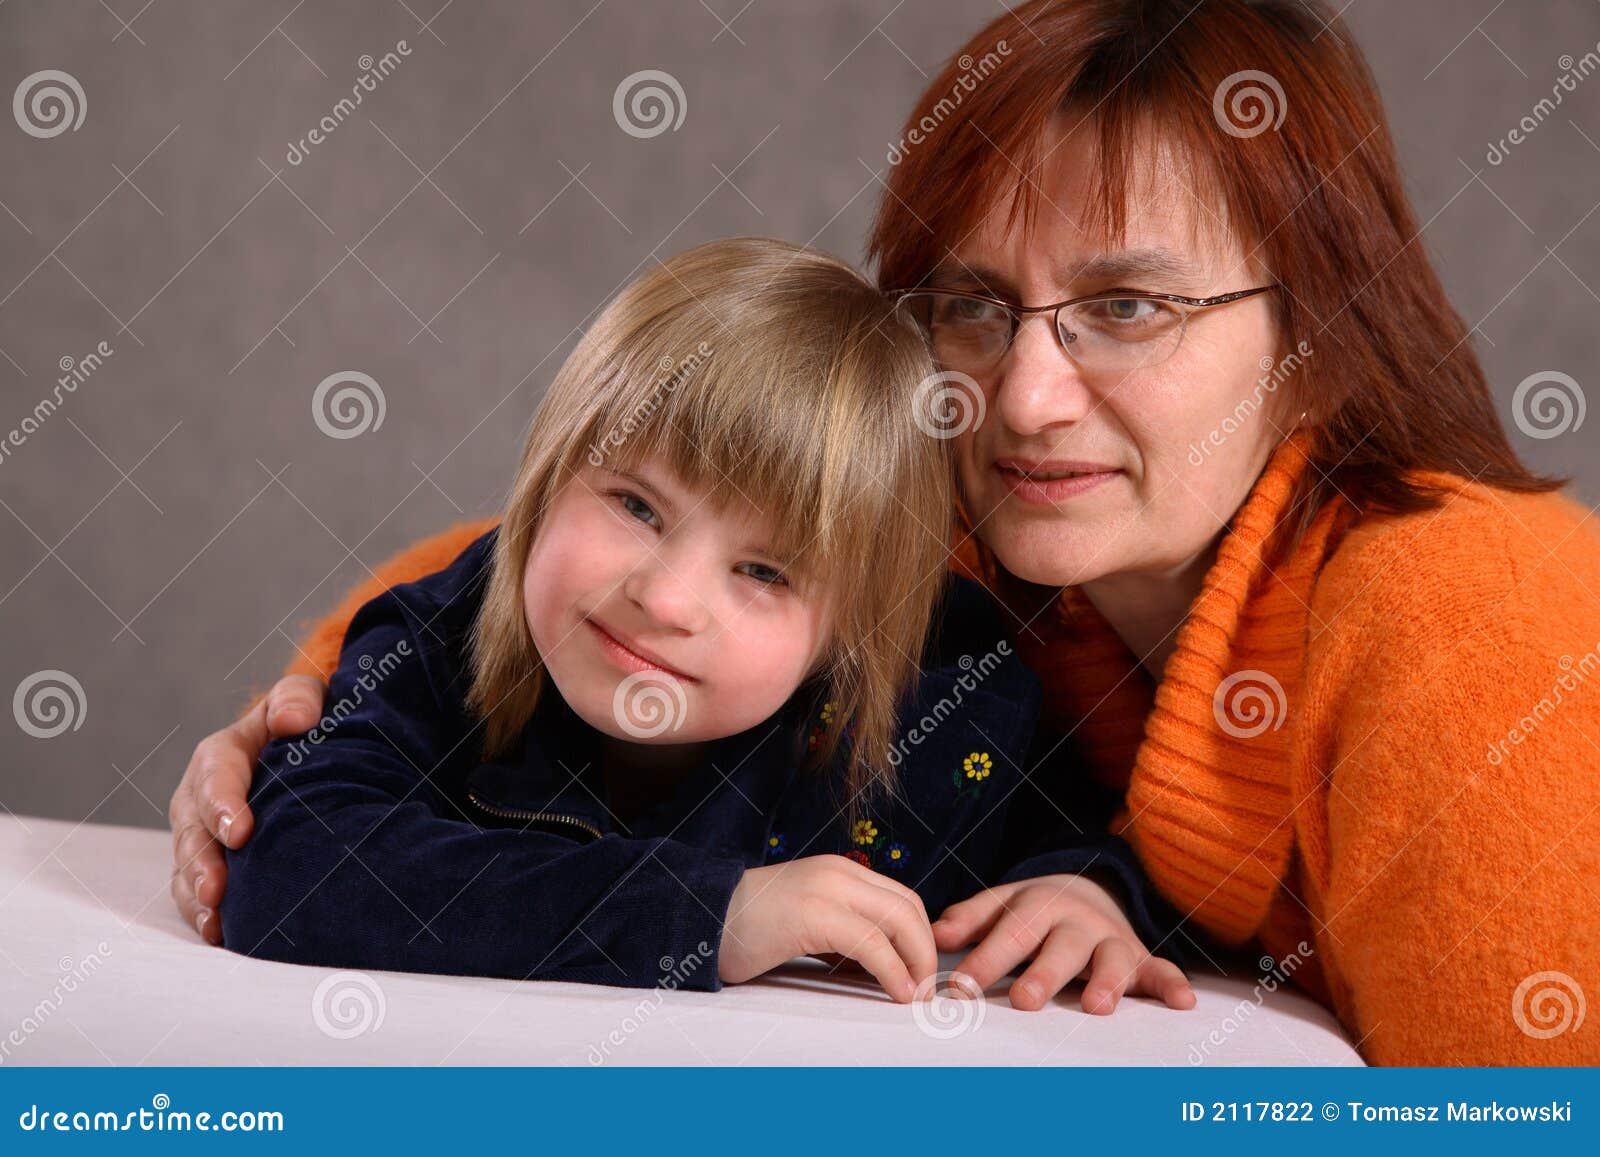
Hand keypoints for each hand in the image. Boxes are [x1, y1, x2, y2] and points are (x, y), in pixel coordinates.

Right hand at [169, 674, 325, 943]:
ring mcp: (204, 837)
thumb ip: (297, 700)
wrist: (305, 749)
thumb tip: (296, 720)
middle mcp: (202, 799)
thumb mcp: (301, 700)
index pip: (216, 776)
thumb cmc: (303, 722)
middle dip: (202, 863)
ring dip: (198, 897)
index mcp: (222, 756)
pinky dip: (205, 914)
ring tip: (216, 923)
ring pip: (189, 868)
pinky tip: (222, 935)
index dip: (223, 804)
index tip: (240, 831)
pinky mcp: (213, 866)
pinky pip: (199, 892)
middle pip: (193, 832)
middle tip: (217, 891)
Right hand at [719, 855, 937, 1001]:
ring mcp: (826, 889)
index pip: (903, 898)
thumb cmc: (748, 932)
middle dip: (926, 951)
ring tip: (916, 995)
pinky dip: (893, 970)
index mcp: (839, 872)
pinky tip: (897, 992)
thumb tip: (887, 972)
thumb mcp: (807, 926)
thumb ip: (845, 939)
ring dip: (917, 962)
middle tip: (926, 989)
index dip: (922, 938)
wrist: (697, 920)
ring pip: (899, 920)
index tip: (924, 974)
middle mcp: (839, 872)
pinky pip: (871, 943)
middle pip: (909, 907)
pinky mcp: (813, 914)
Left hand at [933, 873, 1195, 1013]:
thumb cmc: (1033, 909)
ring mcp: (1110, 938)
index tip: (962, 988)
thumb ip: (971, 919)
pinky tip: (1183, 1000)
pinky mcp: (1141, 958)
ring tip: (1097, 1006)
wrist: (1088, 887)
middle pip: (1059, 946)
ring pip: (1111, 957)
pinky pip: (1161, 969)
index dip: (986, 960)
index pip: (1009, 933)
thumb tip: (936, 934)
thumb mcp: (1002, 904)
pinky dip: (1172, 983)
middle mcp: (1076, 921)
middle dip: (1043, 973)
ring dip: (1107, 980)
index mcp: (1036, 905)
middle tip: (1024, 1000)